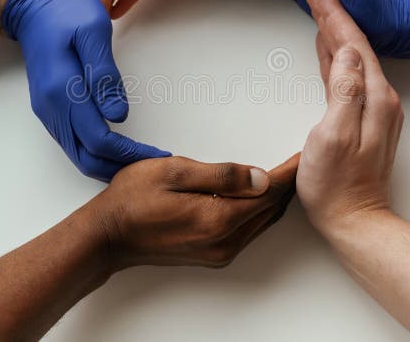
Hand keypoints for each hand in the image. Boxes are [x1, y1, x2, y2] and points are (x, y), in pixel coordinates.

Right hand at [1, 0, 168, 179]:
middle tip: (152, 165)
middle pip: (85, 158)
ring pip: (77, 154)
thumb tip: (118, 116)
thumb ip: (104, 75)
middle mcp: (52, 109)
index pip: (99, 140)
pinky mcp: (51, 108)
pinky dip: (96, 151)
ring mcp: (49, 111)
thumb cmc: (66, 12)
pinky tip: (117, 147)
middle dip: (119, 167)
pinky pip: (73, 141)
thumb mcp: (92, 31)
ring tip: (139, 159)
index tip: (156, 156)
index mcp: (63, 92)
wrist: (31, 6)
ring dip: (107, 162)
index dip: (129, 154)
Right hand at [92, 154, 298, 268]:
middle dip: (285, 183)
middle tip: (297, 159)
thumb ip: (221, 174)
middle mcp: (224, 242)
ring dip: (273, 198)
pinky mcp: (213, 255)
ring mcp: (220, 252)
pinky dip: (258, 211)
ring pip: (261, 222)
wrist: (107, 236)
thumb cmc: (133, 199)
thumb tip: (260, 176)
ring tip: (284, 173)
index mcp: (218, 219)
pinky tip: (257, 195)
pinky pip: (248, 230)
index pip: (267, 192)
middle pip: (269, 209)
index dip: (287, 171)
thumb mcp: (175, 172)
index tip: (302, 154)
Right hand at [297, 0, 402, 231]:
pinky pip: (348, 77)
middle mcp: (381, 99)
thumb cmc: (337, 184)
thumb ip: (344, 91)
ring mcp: (375, 109)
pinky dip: (335, 58)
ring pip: (352, 60)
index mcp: (375, 98)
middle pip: (355, 47)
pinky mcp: (363, 119)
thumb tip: (348, 53)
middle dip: (335, 18)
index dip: (335, 17)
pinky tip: (325, 50)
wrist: (354, 220)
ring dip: (335, 35)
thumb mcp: (334, 135)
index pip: (354, 45)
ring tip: (319, 11)